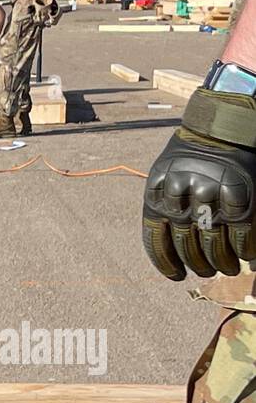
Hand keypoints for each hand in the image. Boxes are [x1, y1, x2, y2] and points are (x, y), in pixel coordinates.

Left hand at [142, 89, 255, 279]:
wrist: (223, 124)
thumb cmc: (192, 157)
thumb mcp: (167, 179)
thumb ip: (167, 210)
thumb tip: (173, 259)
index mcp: (156, 193)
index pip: (156, 240)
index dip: (166, 263)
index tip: (177, 277)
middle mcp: (180, 194)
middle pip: (187, 244)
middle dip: (200, 264)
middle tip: (208, 273)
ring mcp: (210, 192)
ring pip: (214, 241)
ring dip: (222, 261)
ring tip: (227, 269)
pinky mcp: (238, 191)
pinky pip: (242, 229)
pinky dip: (246, 247)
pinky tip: (248, 257)